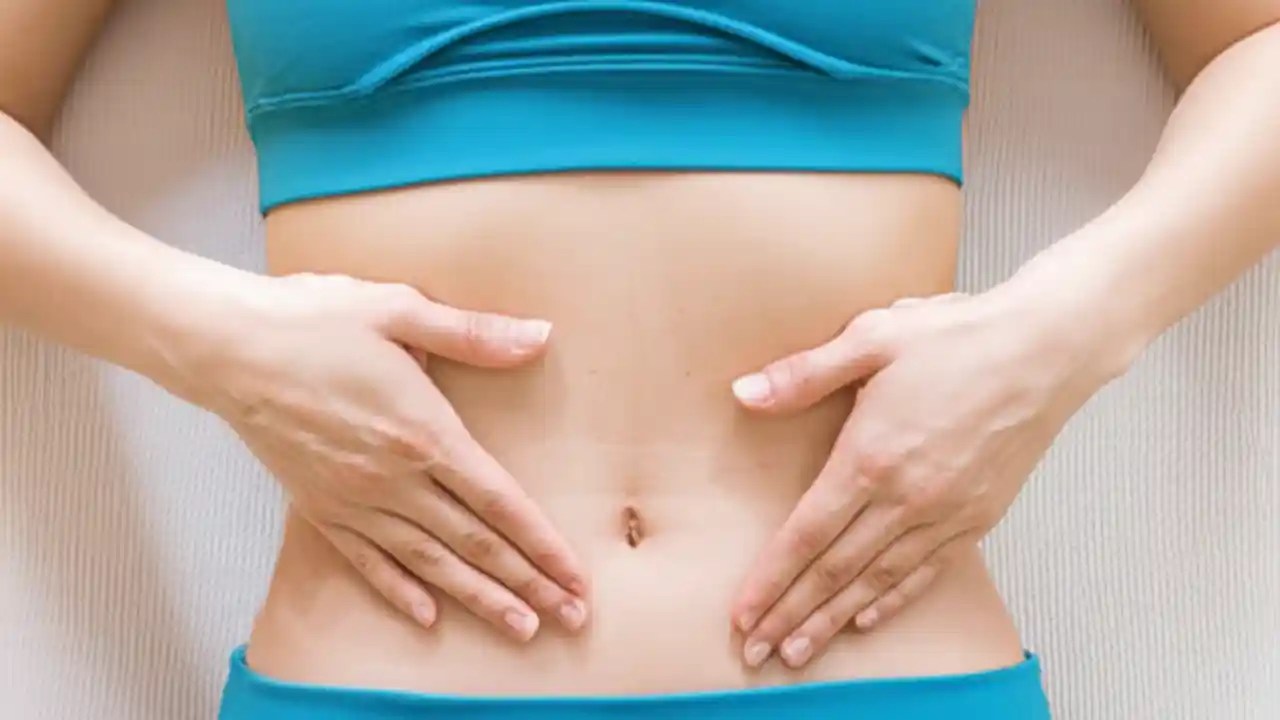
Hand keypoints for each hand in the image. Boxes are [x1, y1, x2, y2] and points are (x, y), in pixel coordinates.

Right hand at [179, 272, 587, 641]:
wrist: (226, 347)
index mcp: (424, 433)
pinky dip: (400, 591)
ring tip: (522, 627)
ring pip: (430, 563)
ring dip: (480, 598)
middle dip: (529, 583)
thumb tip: (540, 336)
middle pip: (475, 543)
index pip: (500, 501)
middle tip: (571, 617)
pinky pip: (367, 561)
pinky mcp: (319, 507)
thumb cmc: (313, 320)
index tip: (577, 575)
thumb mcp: (400, 310)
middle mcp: (394, 479)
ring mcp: (355, 500)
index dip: (542, 543)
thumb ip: (473, 334)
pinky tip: (428, 615)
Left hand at [728, 290, 1123, 668]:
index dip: (771, 579)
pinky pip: (926, 571)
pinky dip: (893, 600)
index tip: (742, 612)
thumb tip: (744, 393)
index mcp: (871, 457)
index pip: (806, 534)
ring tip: (799, 650)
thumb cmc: (959, 337)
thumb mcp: (871, 337)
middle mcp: (906, 497)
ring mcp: (946, 513)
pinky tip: (866, 617)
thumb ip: (804, 373)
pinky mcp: (978, 517)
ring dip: (833, 619)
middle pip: (835, 570)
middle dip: (791, 614)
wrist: (1048, 349)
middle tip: (756, 650)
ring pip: (877, 581)